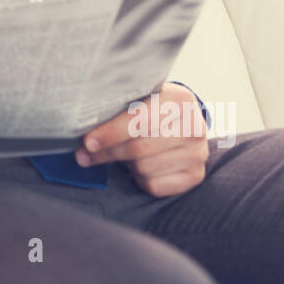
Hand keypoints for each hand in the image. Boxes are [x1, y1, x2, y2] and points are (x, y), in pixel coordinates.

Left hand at [73, 82, 208, 196]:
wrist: (181, 123)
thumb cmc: (151, 109)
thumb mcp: (139, 98)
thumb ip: (116, 110)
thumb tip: (84, 138)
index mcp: (180, 99)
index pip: (140, 120)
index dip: (111, 132)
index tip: (88, 141)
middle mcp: (195, 126)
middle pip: (139, 148)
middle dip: (108, 152)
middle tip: (84, 154)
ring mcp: (198, 153)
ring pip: (144, 168)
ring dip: (125, 165)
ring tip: (121, 155)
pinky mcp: (196, 176)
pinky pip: (154, 185)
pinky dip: (139, 179)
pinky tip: (138, 167)